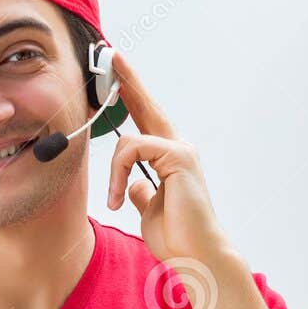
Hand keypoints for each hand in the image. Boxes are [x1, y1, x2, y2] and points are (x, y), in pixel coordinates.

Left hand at [105, 53, 232, 268]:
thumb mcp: (149, 210)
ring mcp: (181, 150)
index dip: (132, 95)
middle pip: (147, 106)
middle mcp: (179, 148)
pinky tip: (118, 198)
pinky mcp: (178, 157)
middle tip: (111, 53)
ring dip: (113, 172)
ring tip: (113, 201)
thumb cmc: (177, 238)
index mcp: (171, 158)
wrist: (196, 255)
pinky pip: (132, 150)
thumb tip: (131, 185)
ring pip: (129, 140)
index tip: (118, 72)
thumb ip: (141, 192)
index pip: (146, 119)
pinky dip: (118, 173)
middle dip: (127, 79)